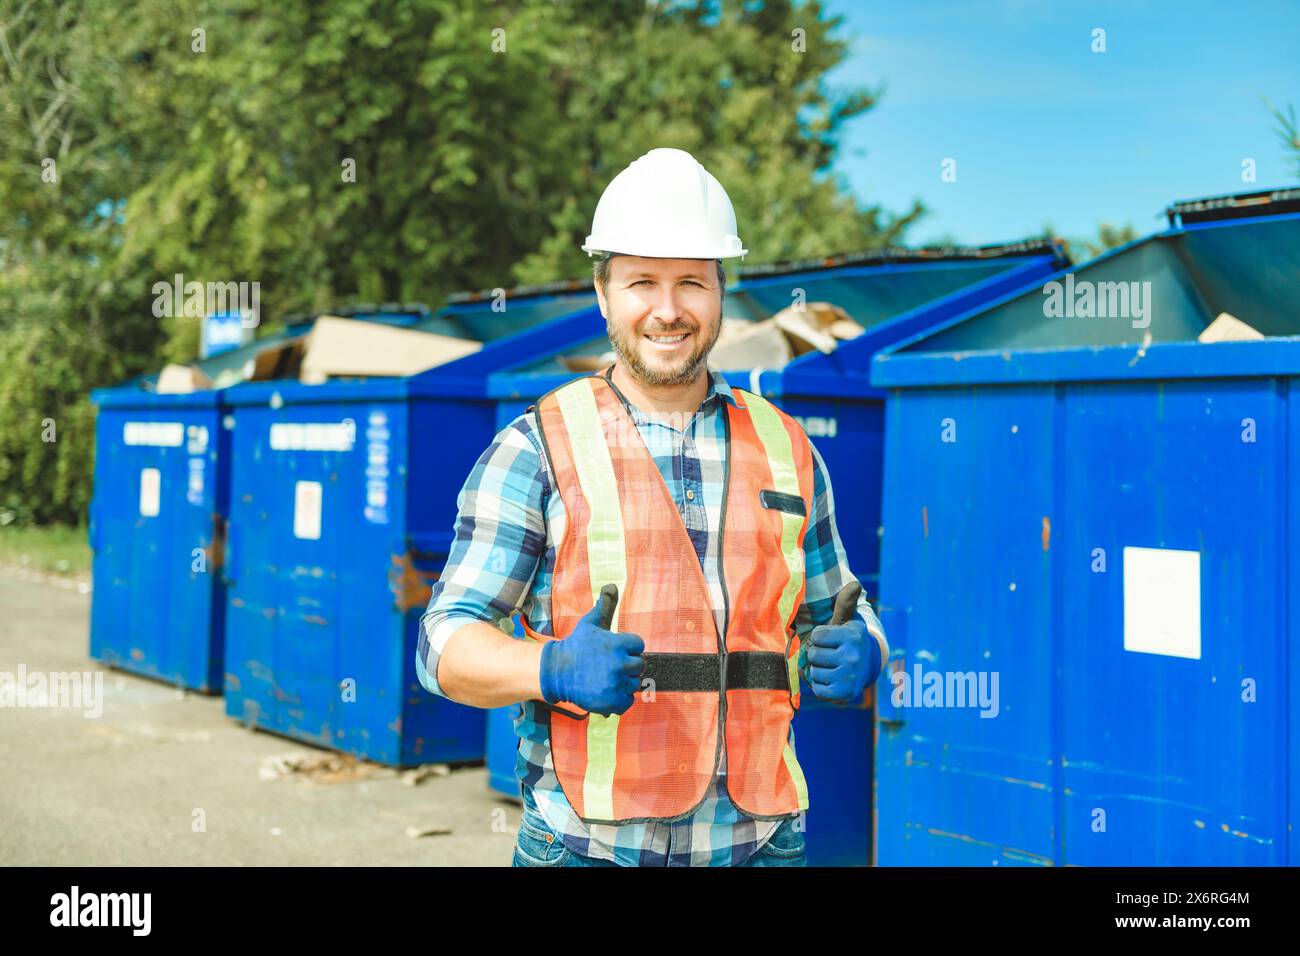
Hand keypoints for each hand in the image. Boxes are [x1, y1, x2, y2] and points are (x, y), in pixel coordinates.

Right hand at [539, 584, 644, 715]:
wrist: (557, 672)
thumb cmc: (575, 647)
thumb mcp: (589, 625)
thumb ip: (604, 606)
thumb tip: (611, 585)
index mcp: (617, 644)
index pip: (638, 645)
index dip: (628, 648)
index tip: (614, 651)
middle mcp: (619, 664)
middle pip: (639, 665)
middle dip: (627, 666)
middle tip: (609, 666)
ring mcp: (616, 684)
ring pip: (634, 684)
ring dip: (623, 683)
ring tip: (606, 679)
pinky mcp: (612, 701)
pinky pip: (628, 701)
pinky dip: (620, 699)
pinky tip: (607, 691)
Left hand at [807, 583, 881, 703]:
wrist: (866, 668)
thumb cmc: (848, 641)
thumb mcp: (846, 621)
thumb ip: (845, 603)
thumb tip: (855, 583)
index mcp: (853, 635)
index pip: (817, 635)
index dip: (819, 638)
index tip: (831, 640)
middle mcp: (853, 655)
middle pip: (813, 654)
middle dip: (817, 655)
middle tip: (830, 656)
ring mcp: (850, 676)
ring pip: (814, 672)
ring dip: (818, 671)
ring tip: (831, 668)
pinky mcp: (845, 693)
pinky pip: (818, 690)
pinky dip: (821, 687)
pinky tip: (832, 681)